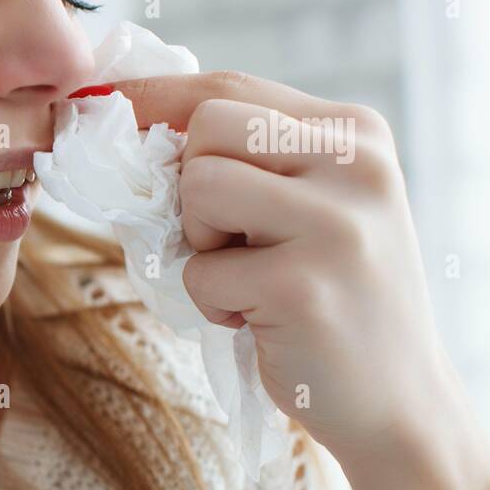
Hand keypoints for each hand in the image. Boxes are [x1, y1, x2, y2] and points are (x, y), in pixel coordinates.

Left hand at [113, 71, 489, 489]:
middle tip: (229, 240)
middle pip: (206, 126)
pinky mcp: (302, 284)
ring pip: (199, 187)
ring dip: (201, 245)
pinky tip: (262, 320)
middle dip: (189, 187)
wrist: (397, 402)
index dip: (149, 100)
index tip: (92, 105)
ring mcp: (334, 222)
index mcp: (354, 133)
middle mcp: (356, 163)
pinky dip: (211, 304)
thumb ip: (245, 160)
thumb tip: (123, 120)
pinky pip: (199, 272)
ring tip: (250, 278)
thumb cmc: (330, 298)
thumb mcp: (307, 206)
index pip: (228, 87)